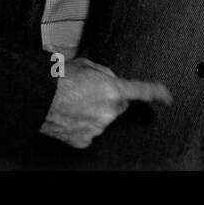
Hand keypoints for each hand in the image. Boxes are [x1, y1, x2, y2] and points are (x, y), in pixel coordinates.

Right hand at [39, 57, 171, 148]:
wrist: (36, 97)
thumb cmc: (59, 78)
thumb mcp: (87, 64)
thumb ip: (105, 73)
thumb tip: (110, 80)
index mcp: (113, 89)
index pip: (142, 91)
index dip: (157, 92)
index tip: (167, 96)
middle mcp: (109, 111)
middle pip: (119, 105)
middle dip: (111, 99)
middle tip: (90, 92)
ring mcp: (97, 128)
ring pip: (104, 118)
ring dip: (95, 111)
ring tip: (74, 102)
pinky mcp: (85, 140)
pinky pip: (90, 130)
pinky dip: (83, 124)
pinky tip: (71, 115)